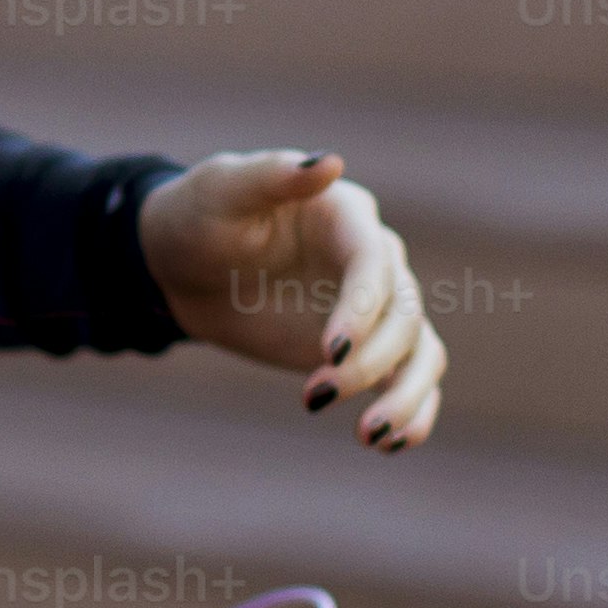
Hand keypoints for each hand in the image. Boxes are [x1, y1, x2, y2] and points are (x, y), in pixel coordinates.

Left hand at [140, 148, 447, 450]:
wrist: (186, 264)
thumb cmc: (202, 215)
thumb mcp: (225, 189)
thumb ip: (274, 175)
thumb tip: (330, 162)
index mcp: (348, 216)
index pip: (375, 264)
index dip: (362, 308)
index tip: (330, 350)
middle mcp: (374, 261)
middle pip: (404, 316)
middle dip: (371, 362)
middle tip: (316, 396)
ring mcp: (374, 310)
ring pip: (421, 352)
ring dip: (406, 396)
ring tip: (369, 436)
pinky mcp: (366, 349)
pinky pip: (408, 380)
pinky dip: (412, 413)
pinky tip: (389, 445)